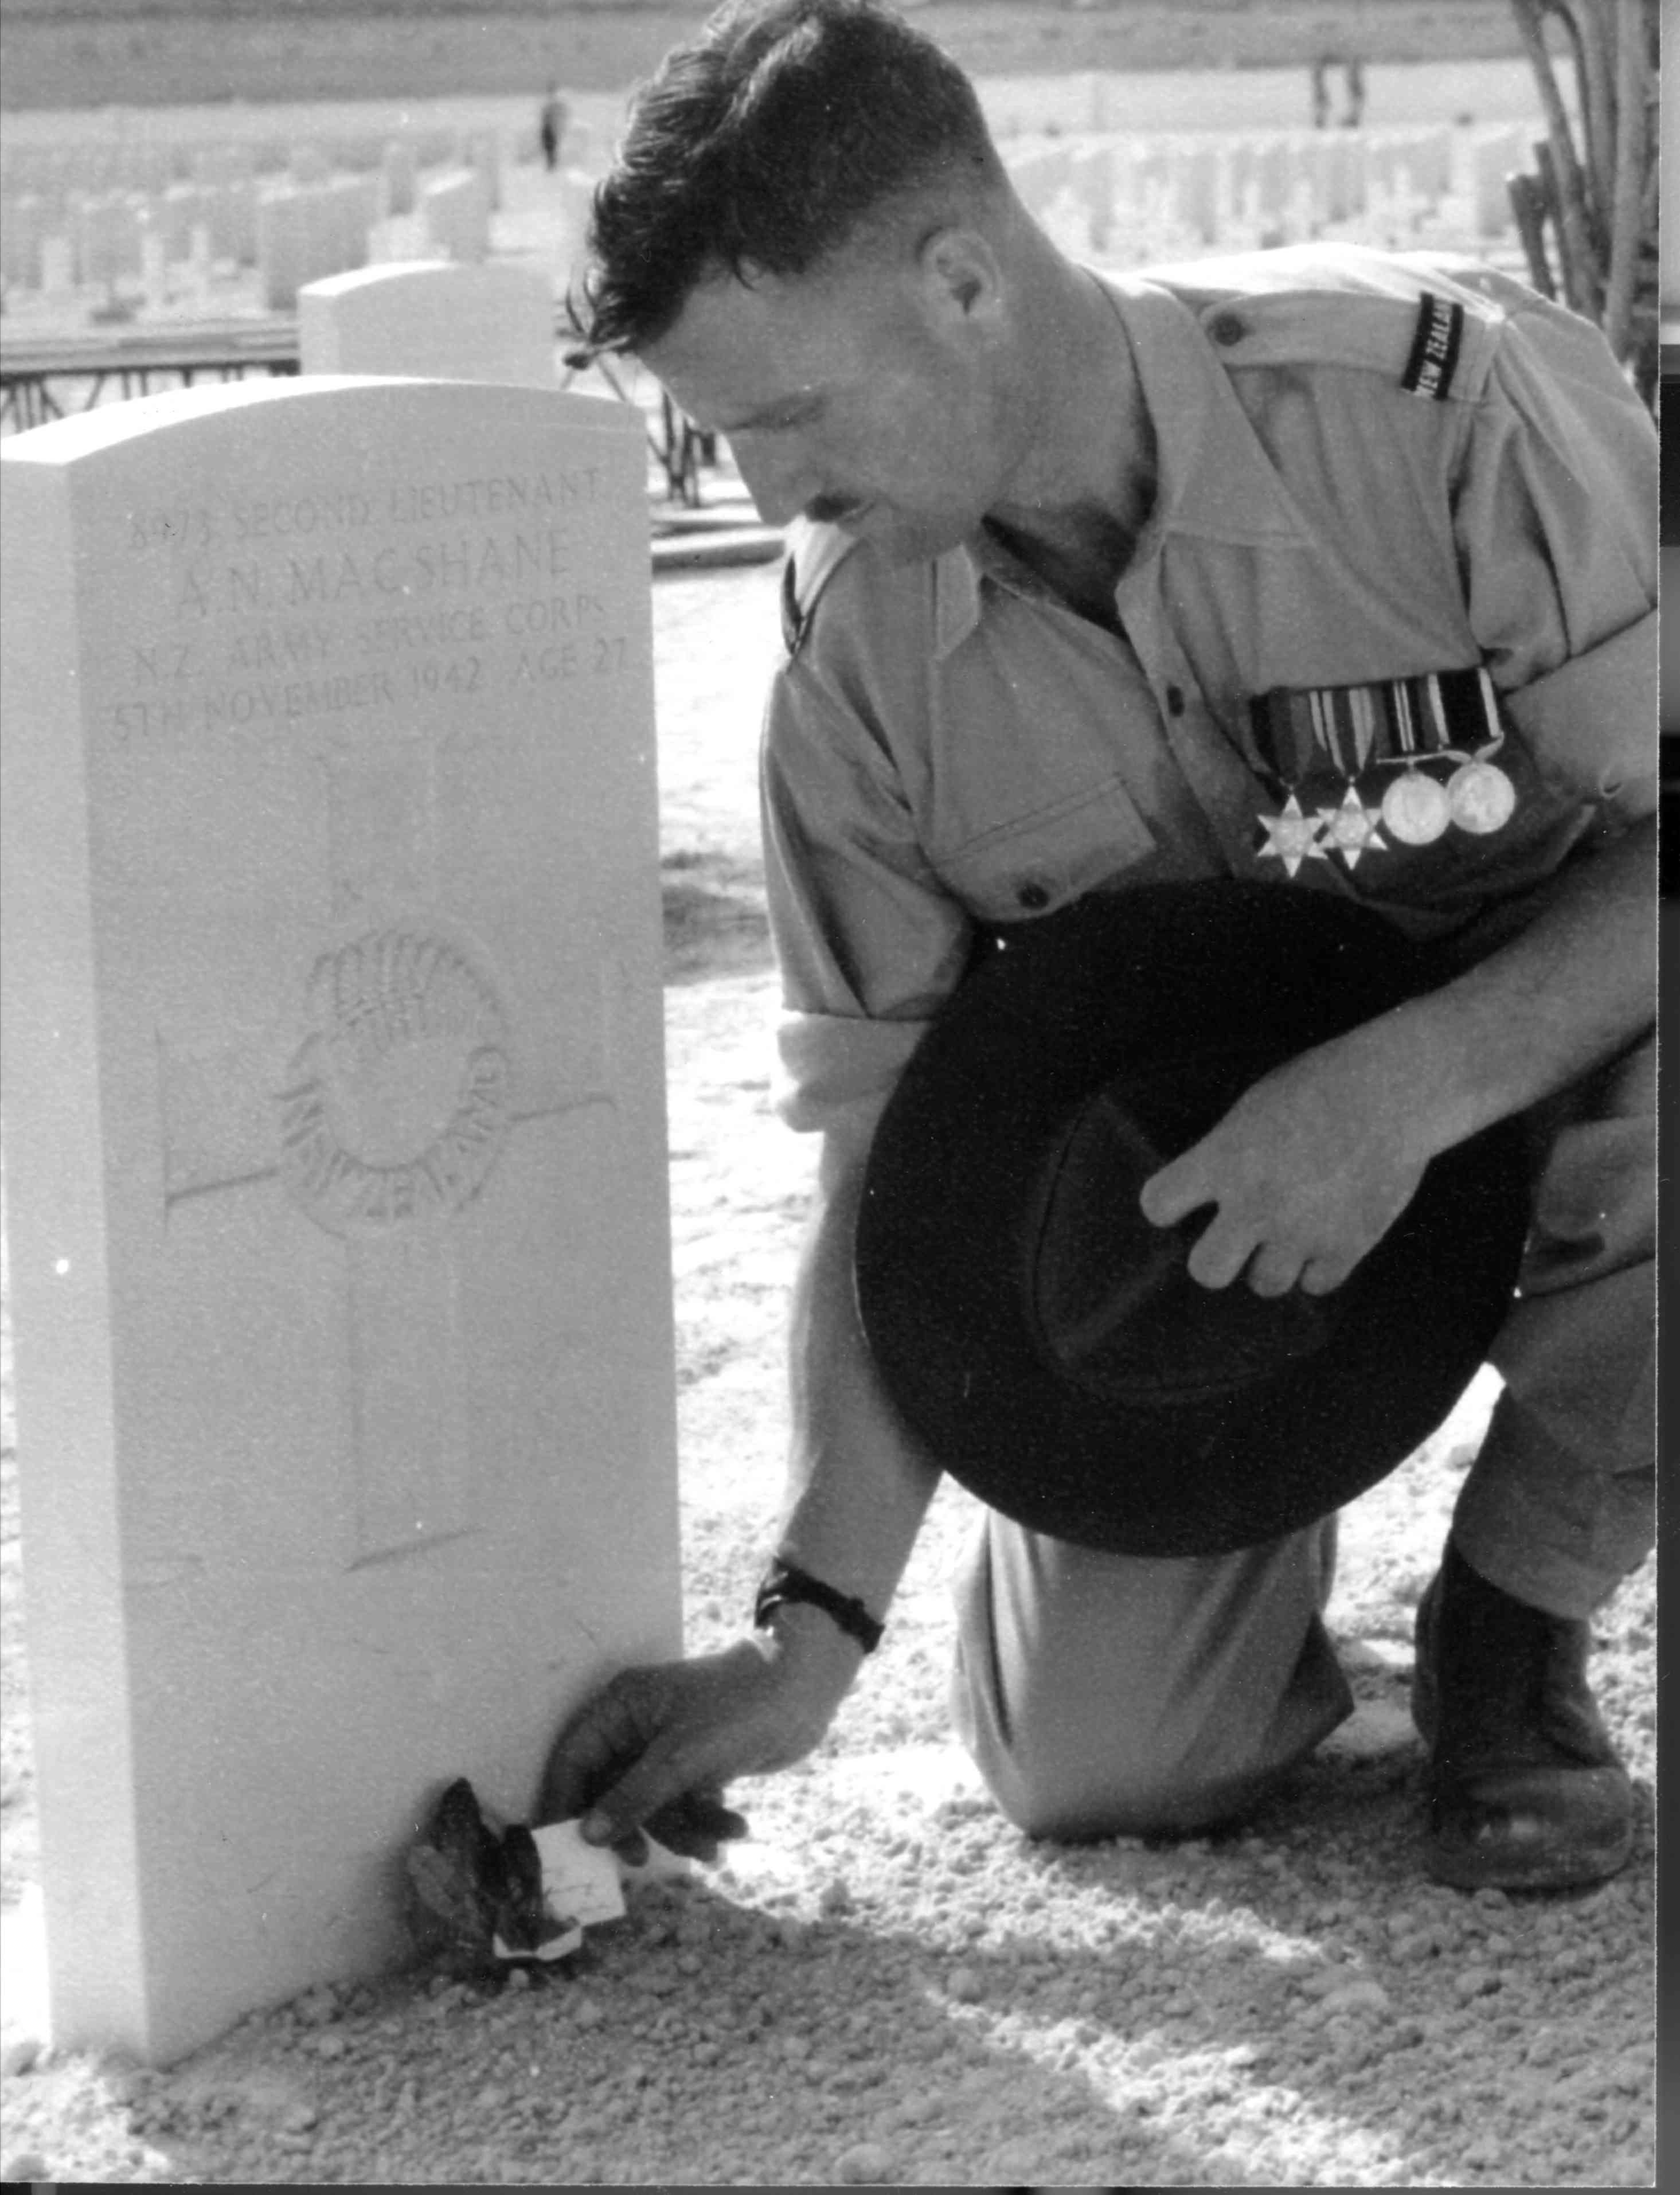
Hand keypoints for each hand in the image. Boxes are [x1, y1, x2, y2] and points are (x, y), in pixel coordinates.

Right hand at [535, 1623, 857, 1861]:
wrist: (804, 1692)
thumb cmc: (737, 1710)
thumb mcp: (679, 1759)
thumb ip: (630, 1798)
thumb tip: (586, 1835)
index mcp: (621, 1707)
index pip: (573, 1759)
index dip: (564, 1804)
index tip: (562, 1849)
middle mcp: (637, 1726)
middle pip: (611, 1791)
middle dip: (634, 1825)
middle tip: (641, 1859)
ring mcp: (667, 1747)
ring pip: (652, 1805)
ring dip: (680, 1830)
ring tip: (713, 1848)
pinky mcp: (696, 1765)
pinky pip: (683, 1804)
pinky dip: (705, 1820)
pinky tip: (734, 1828)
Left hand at [1137, 1029, 1435, 1297]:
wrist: (1394, 1092)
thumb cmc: (1321, 1085)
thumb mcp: (1254, 1108)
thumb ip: (1228, 1153)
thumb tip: (1213, 1186)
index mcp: (1222, 1160)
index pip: (1160, 1204)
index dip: (1168, 1205)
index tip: (1183, 1201)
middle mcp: (1254, 1205)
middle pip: (1207, 1271)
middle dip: (1216, 1258)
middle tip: (1234, 1238)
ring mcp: (1301, 1232)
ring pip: (1265, 1285)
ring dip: (1271, 1265)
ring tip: (1287, 1237)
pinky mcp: (1347, 1247)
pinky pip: (1317, 1285)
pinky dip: (1318, 1269)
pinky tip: (1324, 1240)